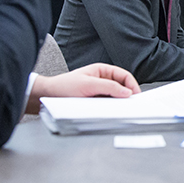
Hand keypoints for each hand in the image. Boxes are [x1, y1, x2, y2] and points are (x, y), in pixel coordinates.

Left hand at [26, 63, 140, 113]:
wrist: (48, 96)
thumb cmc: (64, 86)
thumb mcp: (88, 85)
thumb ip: (109, 87)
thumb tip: (126, 92)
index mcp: (102, 70)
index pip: (124, 75)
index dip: (131, 85)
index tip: (135, 96)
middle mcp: (102, 80)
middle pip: (122, 86)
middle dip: (127, 94)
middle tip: (131, 104)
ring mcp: (99, 91)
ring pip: (115, 96)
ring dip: (119, 102)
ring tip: (120, 108)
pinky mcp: (95, 101)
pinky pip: (108, 104)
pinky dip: (111, 108)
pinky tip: (110, 111)